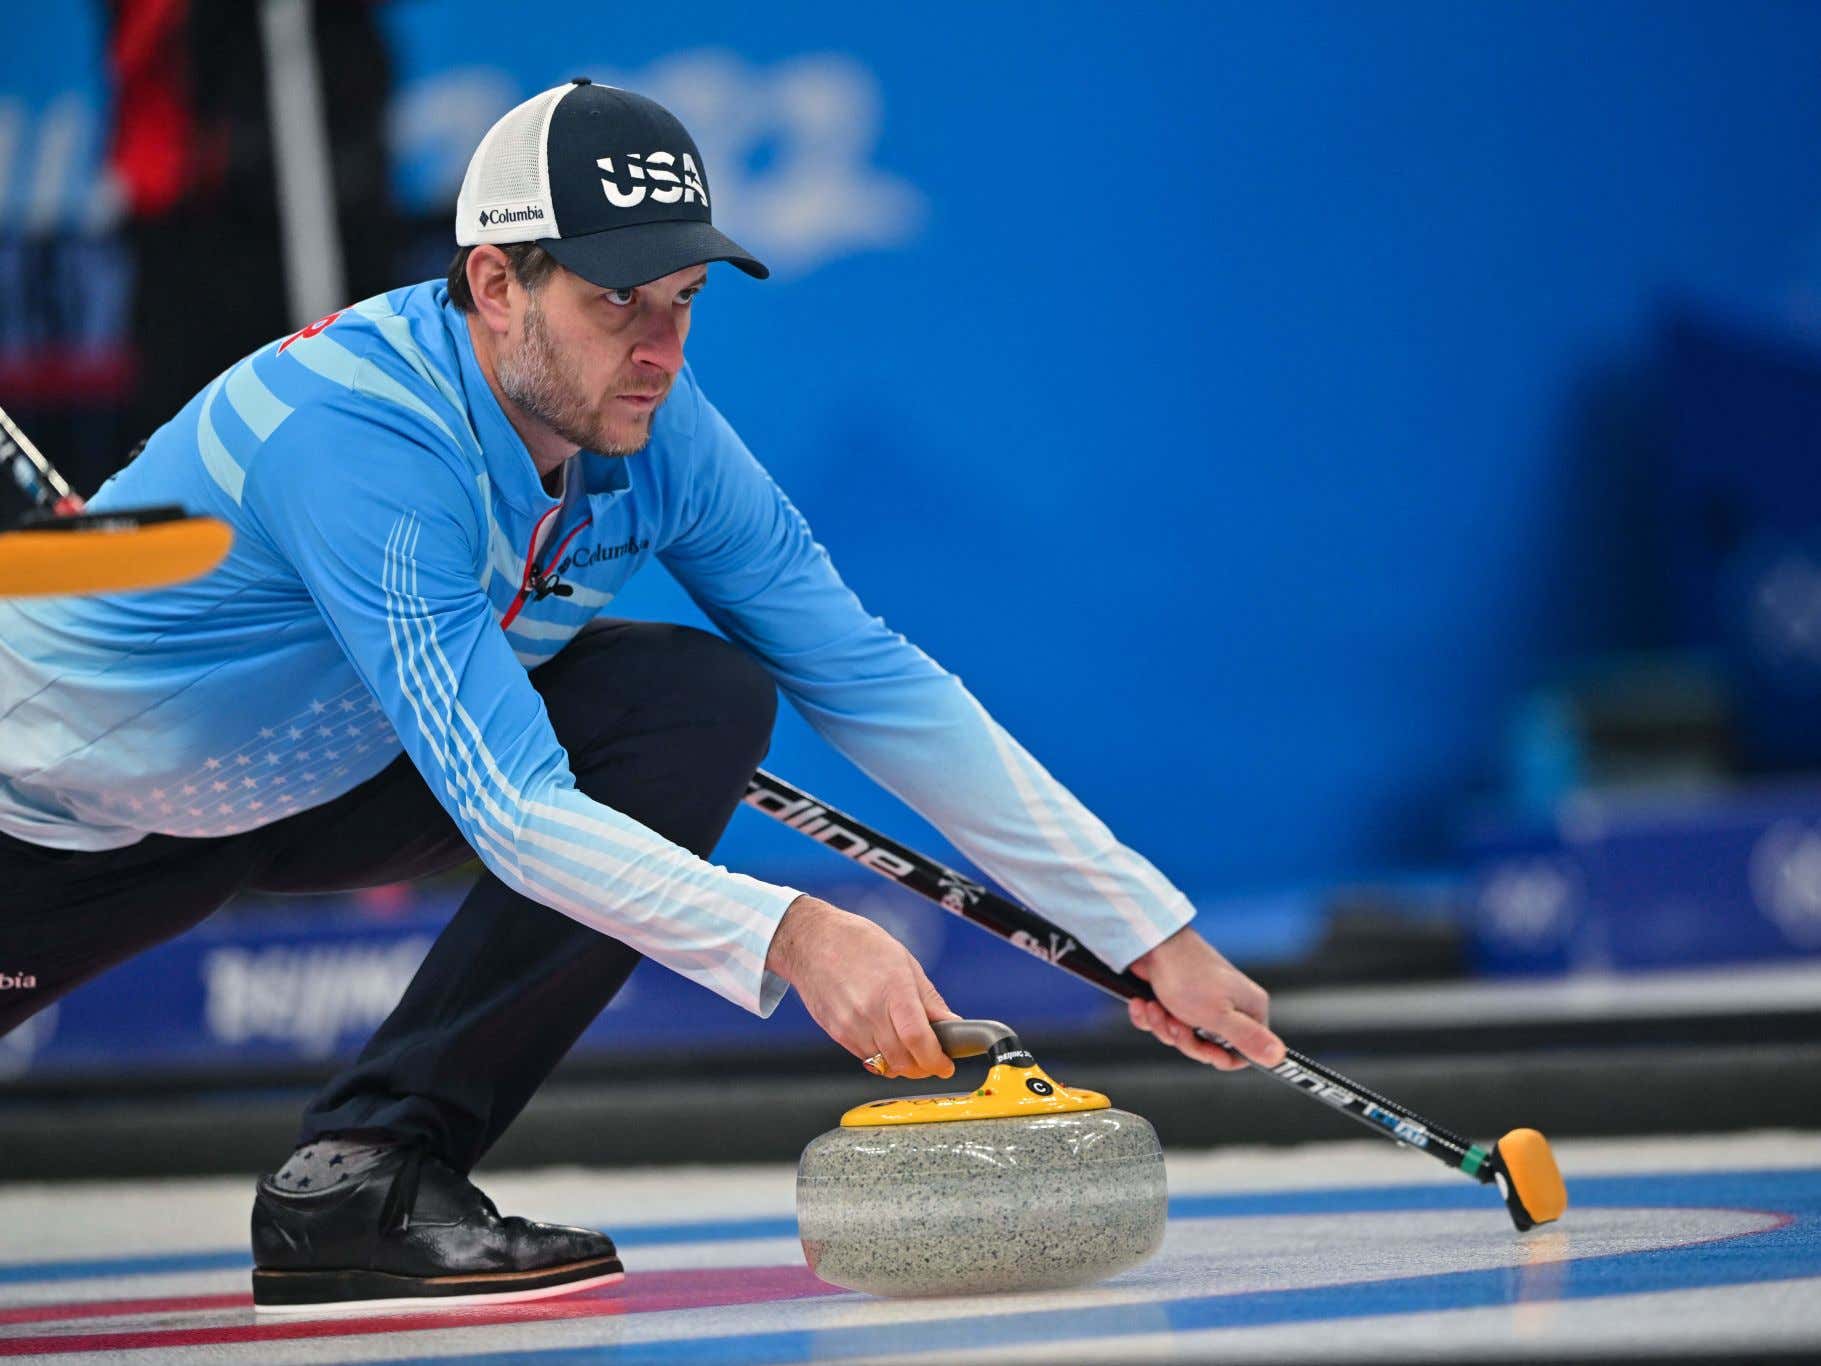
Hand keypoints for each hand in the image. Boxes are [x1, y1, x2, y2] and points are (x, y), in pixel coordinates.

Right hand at [766, 895, 957, 1078]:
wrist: (812, 941)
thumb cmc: (858, 943)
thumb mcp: (904, 961)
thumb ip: (929, 999)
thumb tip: (951, 1024)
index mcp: (893, 989)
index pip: (918, 1039)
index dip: (936, 1060)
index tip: (946, 1065)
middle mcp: (870, 1012)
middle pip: (903, 1060)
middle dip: (924, 1067)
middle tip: (935, 1060)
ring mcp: (850, 1026)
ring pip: (885, 1065)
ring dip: (904, 1066)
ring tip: (913, 1051)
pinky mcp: (837, 1034)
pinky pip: (867, 1059)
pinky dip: (884, 1059)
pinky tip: (889, 1044)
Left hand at [1126, 926, 1283, 1070]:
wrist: (1150, 944)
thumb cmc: (1187, 976)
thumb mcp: (1219, 1015)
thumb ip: (1248, 1039)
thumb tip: (1279, 1057)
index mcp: (1249, 1010)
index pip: (1244, 1053)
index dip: (1220, 1058)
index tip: (1205, 1052)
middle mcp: (1229, 1006)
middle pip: (1208, 1047)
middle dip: (1184, 1038)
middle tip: (1176, 1022)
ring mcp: (1202, 1001)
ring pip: (1183, 1035)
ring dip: (1164, 1025)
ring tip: (1157, 1007)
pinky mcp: (1178, 997)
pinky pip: (1165, 1021)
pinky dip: (1151, 1015)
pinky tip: (1144, 1003)